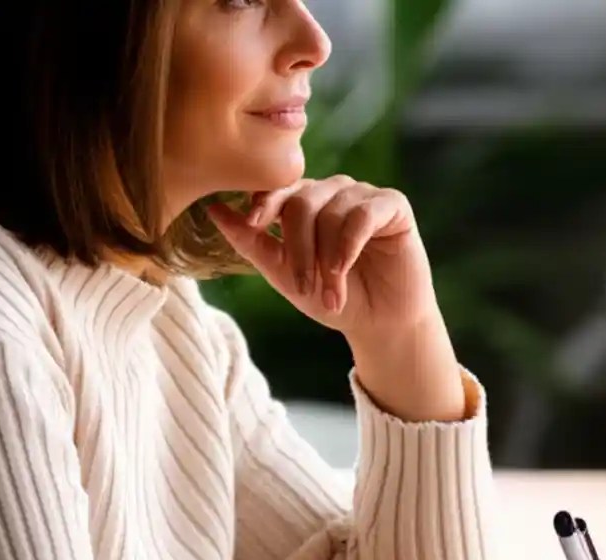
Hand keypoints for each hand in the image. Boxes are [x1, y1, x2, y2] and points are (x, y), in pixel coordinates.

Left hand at [205, 176, 436, 341]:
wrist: (378, 324)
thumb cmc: (330, 298)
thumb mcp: (284, 274)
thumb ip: (251, 242)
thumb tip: (212, 209)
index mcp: (304, 201)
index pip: (279, 189)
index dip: (264, 202)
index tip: (253, 222)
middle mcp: (333, 192)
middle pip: (302, 202)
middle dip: (298, 249)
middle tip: (302, 288)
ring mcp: (363, 195)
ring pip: (331, 211)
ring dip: (326, 259)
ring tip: (332, 294)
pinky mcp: (393, 206)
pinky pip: (363, 213)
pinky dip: (349, 244)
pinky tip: (344, 269)